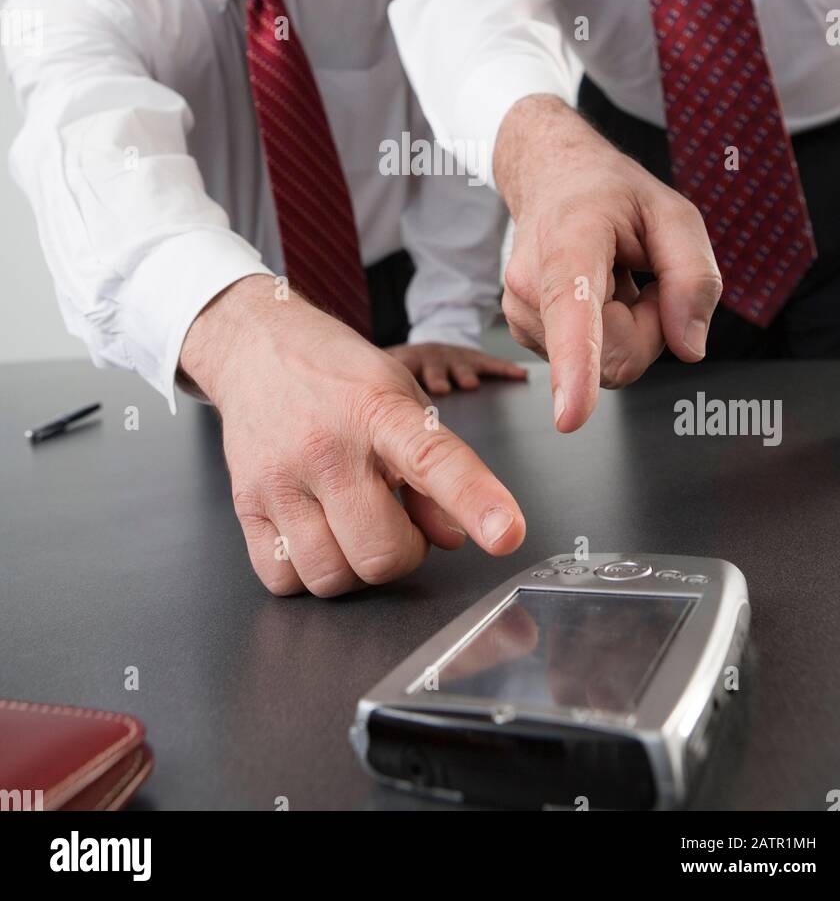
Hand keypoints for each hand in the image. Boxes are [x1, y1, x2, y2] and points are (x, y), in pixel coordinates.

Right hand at [179, 276, 525, 596]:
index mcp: (377, 410)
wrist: (257, 348)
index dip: (475, 500)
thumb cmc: (337, 375)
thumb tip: (452, 535)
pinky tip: (316, 536)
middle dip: (403, 553)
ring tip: (354, 526)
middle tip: (399, 522)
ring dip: (355, 568)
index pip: (434, 460)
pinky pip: (282, 580)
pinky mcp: (245, 503)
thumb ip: (434, 466)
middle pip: (381, 552)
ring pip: (332, 577)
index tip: (506, 533)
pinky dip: (307, 575)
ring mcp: (279, 479)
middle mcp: (325, 446)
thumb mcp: (401, 398)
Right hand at [493, 95, 722, 433]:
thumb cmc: (612, 197)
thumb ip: (694, 278)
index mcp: (569, 243)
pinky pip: (593, 365)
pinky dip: (611, 336)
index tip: (570, 416)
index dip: (575, 366)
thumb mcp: (674, 214)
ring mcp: (521, 314)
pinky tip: (598, 294)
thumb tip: (689, 348)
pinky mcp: (526, 334)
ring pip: (607, 367)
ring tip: (614, 279)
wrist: (552, 180)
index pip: (573, 310)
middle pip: (618, 359)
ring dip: (630, 330)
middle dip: (650, 329)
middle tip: (641, 278)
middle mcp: (531, 285)